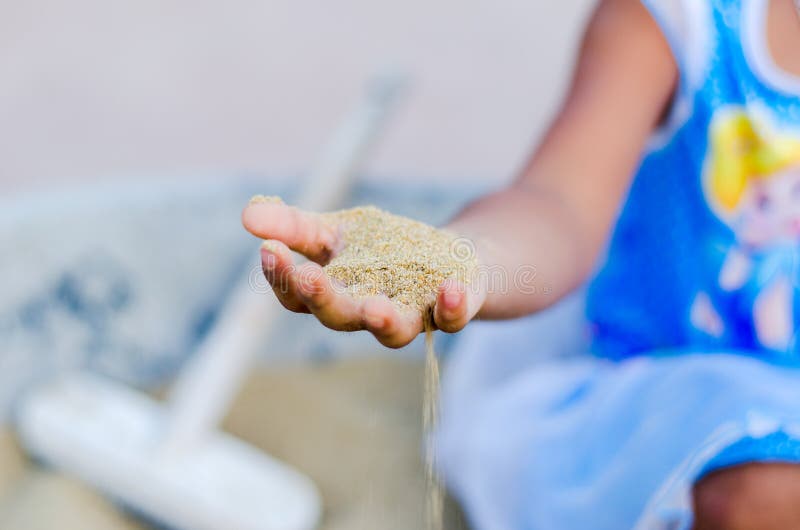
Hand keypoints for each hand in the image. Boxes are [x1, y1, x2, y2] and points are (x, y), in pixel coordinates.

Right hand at [242, 200, 483, 347]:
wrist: (451, 258)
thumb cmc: (382, 250)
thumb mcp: (335, 232)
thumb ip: (294, 227)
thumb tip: (246, 213)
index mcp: (334, 296)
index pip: (297, 296)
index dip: (281, 276)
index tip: (269, 248)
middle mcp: (367, 315)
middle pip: (340, 317)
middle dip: (323, 300)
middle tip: (308, 278)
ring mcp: (412, 316)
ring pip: (394, 331)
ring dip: (383, 321)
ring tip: (375, 309)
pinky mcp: (451, 310)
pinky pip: (451, 318)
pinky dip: (450, 306)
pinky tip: (450, 288)